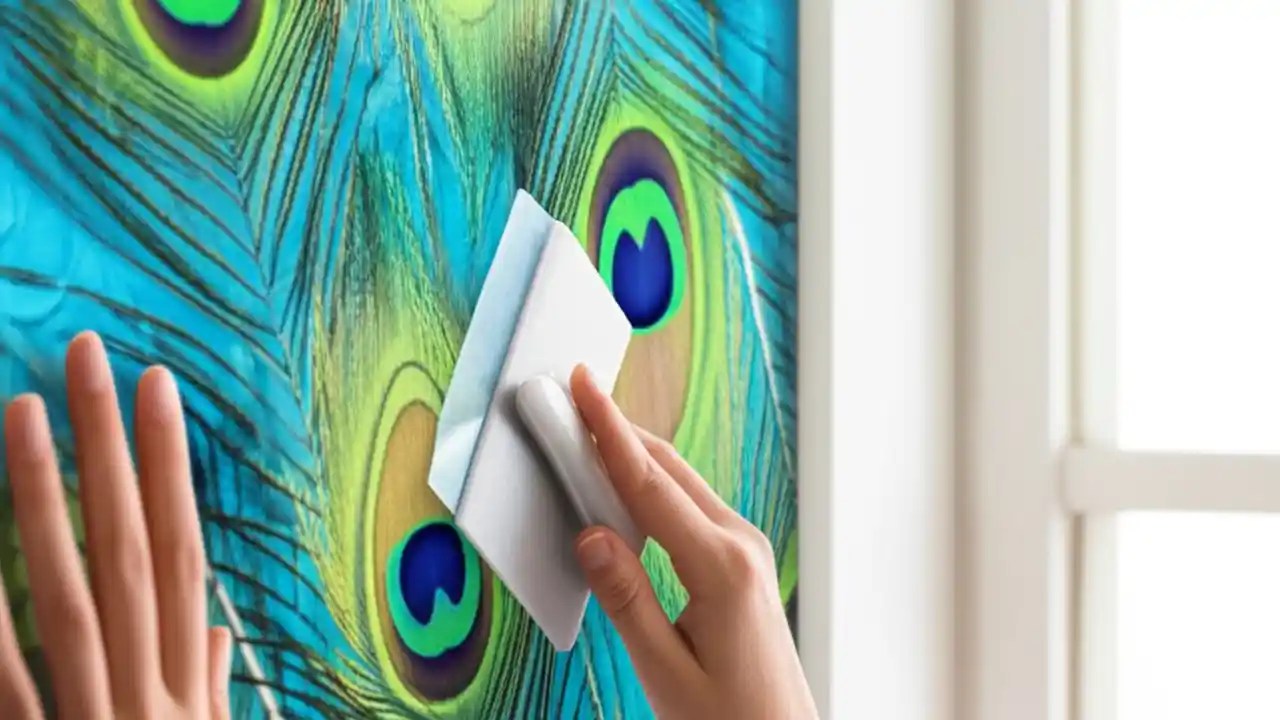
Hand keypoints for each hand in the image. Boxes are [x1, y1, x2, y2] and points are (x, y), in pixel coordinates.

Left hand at [0, 332, 231, 718]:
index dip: (172, 465)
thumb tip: (218, 633)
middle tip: (87, 357)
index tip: (156, 385)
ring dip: (44, 499)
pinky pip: (6, 674)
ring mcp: (94, 718)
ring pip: (68, 596)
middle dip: (110, 449)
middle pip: (129, 552)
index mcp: (191, 688)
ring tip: (22, 409)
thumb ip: (208, 686)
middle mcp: (150, 692)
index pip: (184, 551)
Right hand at [569, 366, 816, 719]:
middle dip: (618, 430)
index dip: (610, 431)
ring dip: (635, 457)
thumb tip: (590, 535)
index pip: (650, 484)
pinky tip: (627, 489)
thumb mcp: (665, 671)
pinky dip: (653, 488)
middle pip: (668, 470)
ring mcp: (746, 551)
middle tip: (574, 396)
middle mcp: (740, 547)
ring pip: (681, 485)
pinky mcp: (742, 564)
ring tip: (589, 433)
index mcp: (721, 568)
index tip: (583, 385)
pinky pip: (691, 508)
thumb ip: (626, 600)